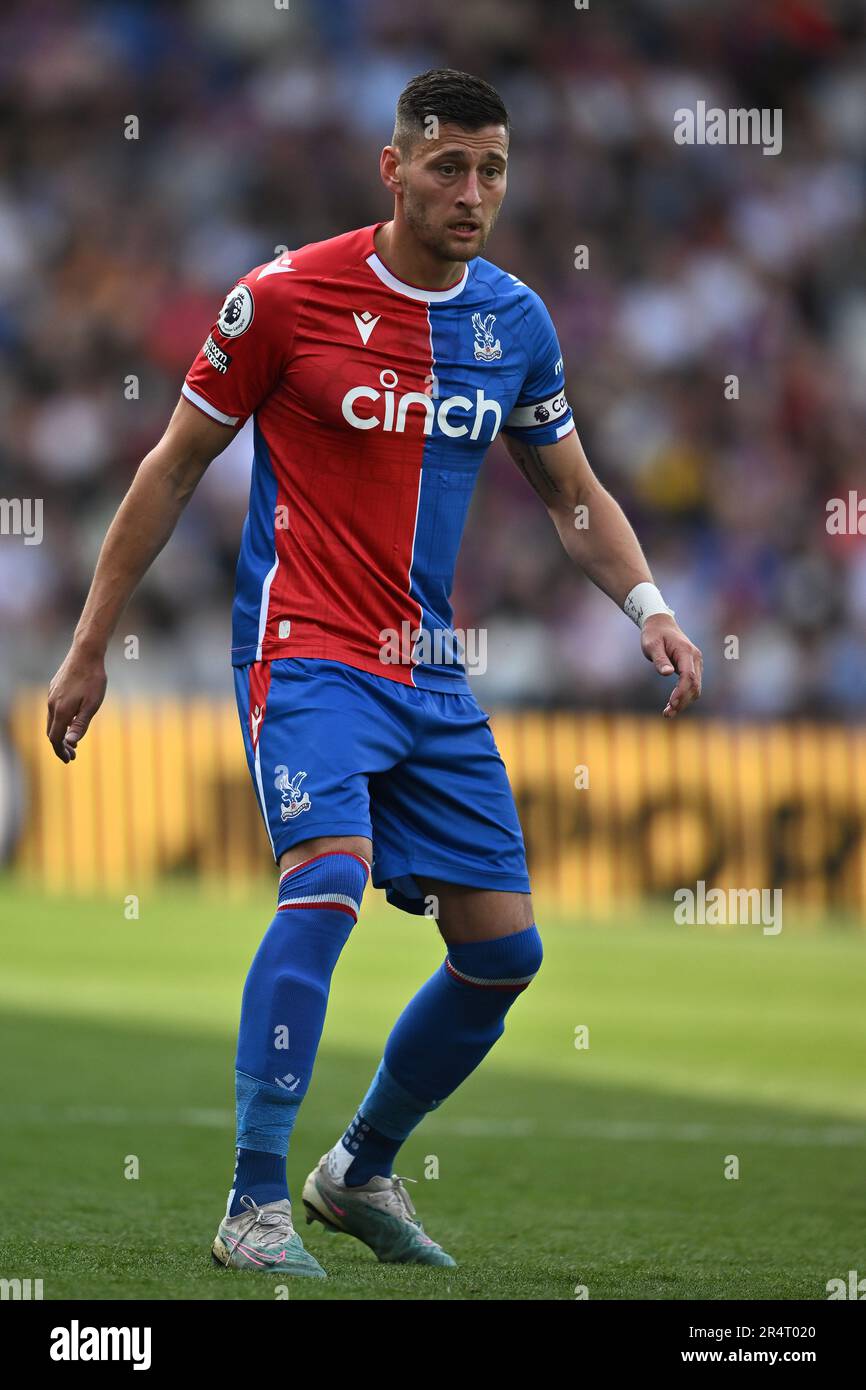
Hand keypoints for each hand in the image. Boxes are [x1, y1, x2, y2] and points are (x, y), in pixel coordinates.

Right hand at [46, 642, 107, 761]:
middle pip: (51, 731)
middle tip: (73, 754)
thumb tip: (70, 743)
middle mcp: (52, 704)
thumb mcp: (92, 705)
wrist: (86, 653)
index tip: (69, 760)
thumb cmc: (93, 679)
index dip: (61, 751)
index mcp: (61, 711)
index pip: (55, 738)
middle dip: (61, 745)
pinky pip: (54, 709)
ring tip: (73, 740)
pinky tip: (71, 719)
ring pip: (52, 720)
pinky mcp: (54, 688)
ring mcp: (51, 695)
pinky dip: (60, 720)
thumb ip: (80, 725)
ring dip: (61, 732)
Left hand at [641, 615, 702, 718]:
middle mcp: (695, 658)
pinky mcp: (692, 667)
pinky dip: (684, 696)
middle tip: (667, 714)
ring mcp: (696, 663)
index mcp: (686, 652)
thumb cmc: (654, 634)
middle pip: (695, 685)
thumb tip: (667, 673)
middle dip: (682, 701)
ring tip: (668, 713)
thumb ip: (659, 659)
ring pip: (696, 688)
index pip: (688, 676)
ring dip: (684, 702)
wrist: (660, 624)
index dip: (681, 691)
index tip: (671, 703)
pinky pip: (692, 685)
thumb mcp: (651, 645)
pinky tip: (672, 704)